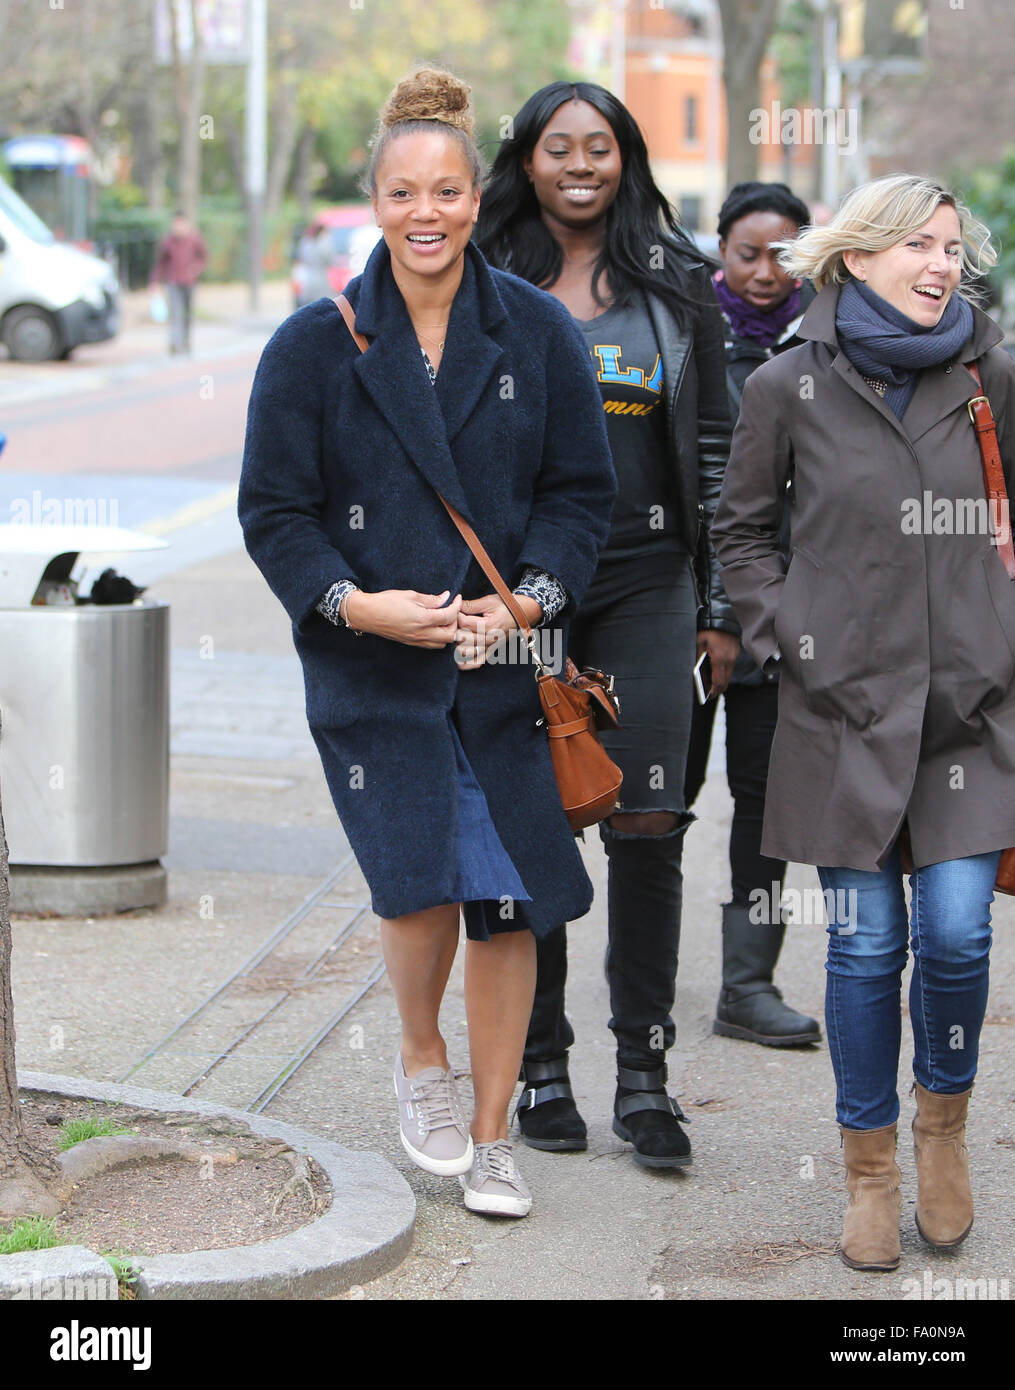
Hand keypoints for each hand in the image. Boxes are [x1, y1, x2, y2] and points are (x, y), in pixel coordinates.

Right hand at [345, 589, 461, 647]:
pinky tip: (433, 626)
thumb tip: (445, 597)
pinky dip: (438, 638)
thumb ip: (430, 599)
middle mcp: (421, 633)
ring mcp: (416, 640)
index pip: (449, 616)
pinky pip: (431, 645)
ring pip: (442, 644)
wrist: (367, 614)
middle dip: (455, 622)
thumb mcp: (410, 595)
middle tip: (451, 610)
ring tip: (443, 619)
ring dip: (447, 632)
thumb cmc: (386, 602)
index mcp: (422, 619)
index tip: (457, 598)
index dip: (456, 606)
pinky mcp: (410, 643)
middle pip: (450, 635)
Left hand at [455, 592, 541, 670]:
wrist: (521, 615)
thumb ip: (471, 605)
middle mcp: (489, 639)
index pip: (464, 622)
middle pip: (462, 637)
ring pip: (465, 651)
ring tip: (458, 635)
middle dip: (455, 628)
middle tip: (457, 622)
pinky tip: (458, 658)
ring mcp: (489, 647)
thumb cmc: (505, 607)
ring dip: (457, 644)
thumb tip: (456, 604)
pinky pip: (476, 663)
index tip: (458, 611)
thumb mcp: (489, 601)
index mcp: (489, 625)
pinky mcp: (490, 653)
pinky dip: (465, 664)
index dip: (457, 615)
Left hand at [697, 629, 739, 697]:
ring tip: (709, 682)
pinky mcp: (736, 653)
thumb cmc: (708, 629)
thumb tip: (698, 675)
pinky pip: (730, 667)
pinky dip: (723, 672)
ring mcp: (734, 656)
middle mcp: (729, 659)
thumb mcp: (698, 644)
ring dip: (720, 680)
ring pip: (728, 675)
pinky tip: (714, 670)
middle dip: (717, 689)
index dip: (713, 692)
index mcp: (719, 658)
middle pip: (725, 682)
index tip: (707, 696)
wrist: (722, 616)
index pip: (719, 683)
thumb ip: (698, 660)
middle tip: (707, 692)